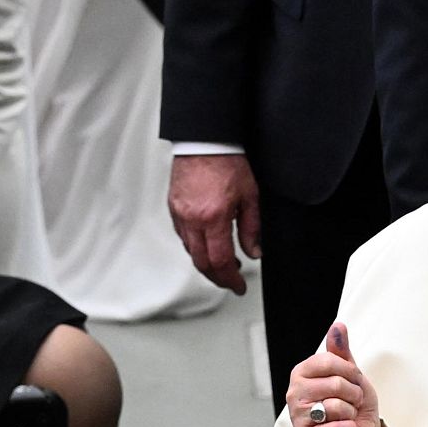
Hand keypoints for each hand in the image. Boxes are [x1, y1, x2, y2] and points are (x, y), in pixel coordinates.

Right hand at [167, 153, 260, 294]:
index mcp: (214, 217)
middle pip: (202, 263)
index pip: (221, 261)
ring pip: (190, 252)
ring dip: (206, 263)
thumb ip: (251, 228)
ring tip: (222, 263)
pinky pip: (183, 236)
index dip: (231, 279)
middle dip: (217, 277)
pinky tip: (206, 244)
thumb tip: (253, 252)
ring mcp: (180, 214)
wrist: (205, 140)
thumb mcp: (250, 196)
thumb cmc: (227, 161)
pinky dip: (195, 247)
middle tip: (230, 281)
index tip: (238, 286)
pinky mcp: (173, 208)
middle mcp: (193, 219)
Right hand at [287, 323, 383, 426]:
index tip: (354, 381)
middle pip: (336, 384)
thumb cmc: (352, 403)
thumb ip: (341, 352)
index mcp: (301, 372)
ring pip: (336, 406)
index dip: (352, 372)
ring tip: (347, 416)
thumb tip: (338, 326)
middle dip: (355, 395)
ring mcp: (296, 416)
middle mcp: (293, 392)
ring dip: (351, 413)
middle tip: (353, 402)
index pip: (331, 361)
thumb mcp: (351, 374)